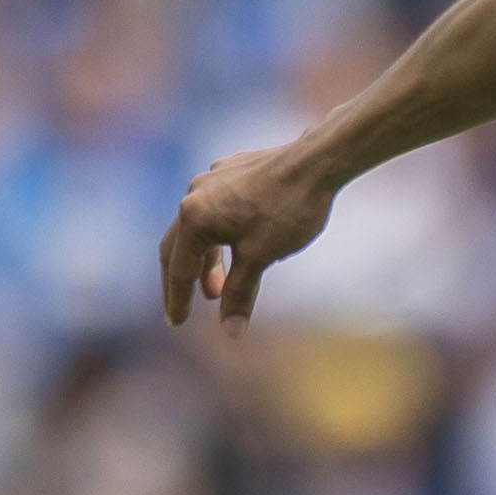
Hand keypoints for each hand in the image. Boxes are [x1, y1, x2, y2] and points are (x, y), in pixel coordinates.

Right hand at [158, 142, 341, 331]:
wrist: (317, 162)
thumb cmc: (288, 210)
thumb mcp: (260, 258)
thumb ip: (240, 294)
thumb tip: (231, 332)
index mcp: (193, 217)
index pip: (178, 268)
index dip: (178, 299)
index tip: (178, 322)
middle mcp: (194, 194)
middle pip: (178, 245)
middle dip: (184, 279)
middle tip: (189, 306)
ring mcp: (212, 178)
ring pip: (200, 225)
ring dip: (208, 259)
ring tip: (220, 287)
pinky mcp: (232, 171)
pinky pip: (217, 208)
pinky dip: (220, 235)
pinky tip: (239, 246)